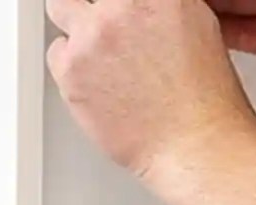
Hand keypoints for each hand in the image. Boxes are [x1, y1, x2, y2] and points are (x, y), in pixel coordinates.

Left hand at [45, 0, 255, 176]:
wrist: (190, 140)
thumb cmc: (200, 94)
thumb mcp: (195, 22)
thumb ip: (157, 4)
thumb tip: (134, 4)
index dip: (110, 1)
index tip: (107, 6)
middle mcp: (120, 7)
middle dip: (88, 4)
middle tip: (96, 20)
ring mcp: (91, 36)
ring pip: (61, 10)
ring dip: (76, 29)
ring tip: (99, 55)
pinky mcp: (69, 68)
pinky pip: (55, 53)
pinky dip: (69, 63)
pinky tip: (96, 79)